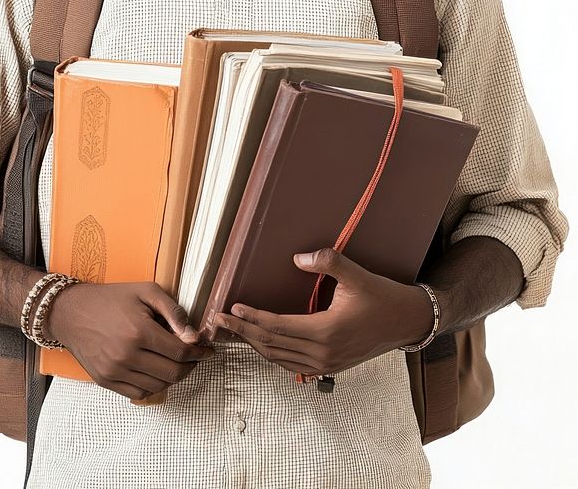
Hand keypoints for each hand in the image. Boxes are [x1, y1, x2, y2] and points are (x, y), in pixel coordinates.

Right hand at [44, 281, 214, 399]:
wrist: (72, 312)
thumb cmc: (112, 298)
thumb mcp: (146, 291)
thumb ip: (174, 312)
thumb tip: (194, 336)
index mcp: (140, 331)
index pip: (181, 352)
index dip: (199, 353)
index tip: (207, 350)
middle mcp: (127, 356)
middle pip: (173, 373)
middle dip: (190, 366)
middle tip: (195, 357)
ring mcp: (115, 372)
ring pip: (159, 386)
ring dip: (174, 377)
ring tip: (177, 362)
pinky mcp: (106, 381)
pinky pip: (139, 394)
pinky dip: (154, 386)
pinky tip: (156, 371)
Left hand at [214, 248, 434, 375]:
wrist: (406, 322)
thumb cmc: (382, 297)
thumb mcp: (358, 275)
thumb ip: (328, 262)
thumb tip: (297, 258)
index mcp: (326, 332)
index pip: (276, 327)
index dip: (251, 318)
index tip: (230, 308)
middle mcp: (323, 353)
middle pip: (271, 345)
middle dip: (243, 332)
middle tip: (218, 320)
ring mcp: (326, 364)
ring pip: (279, 358)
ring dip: (254, 345)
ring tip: (233, 330)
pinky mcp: (330, 367)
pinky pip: (291, 365)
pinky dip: (271, 354)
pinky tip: (261, 344)